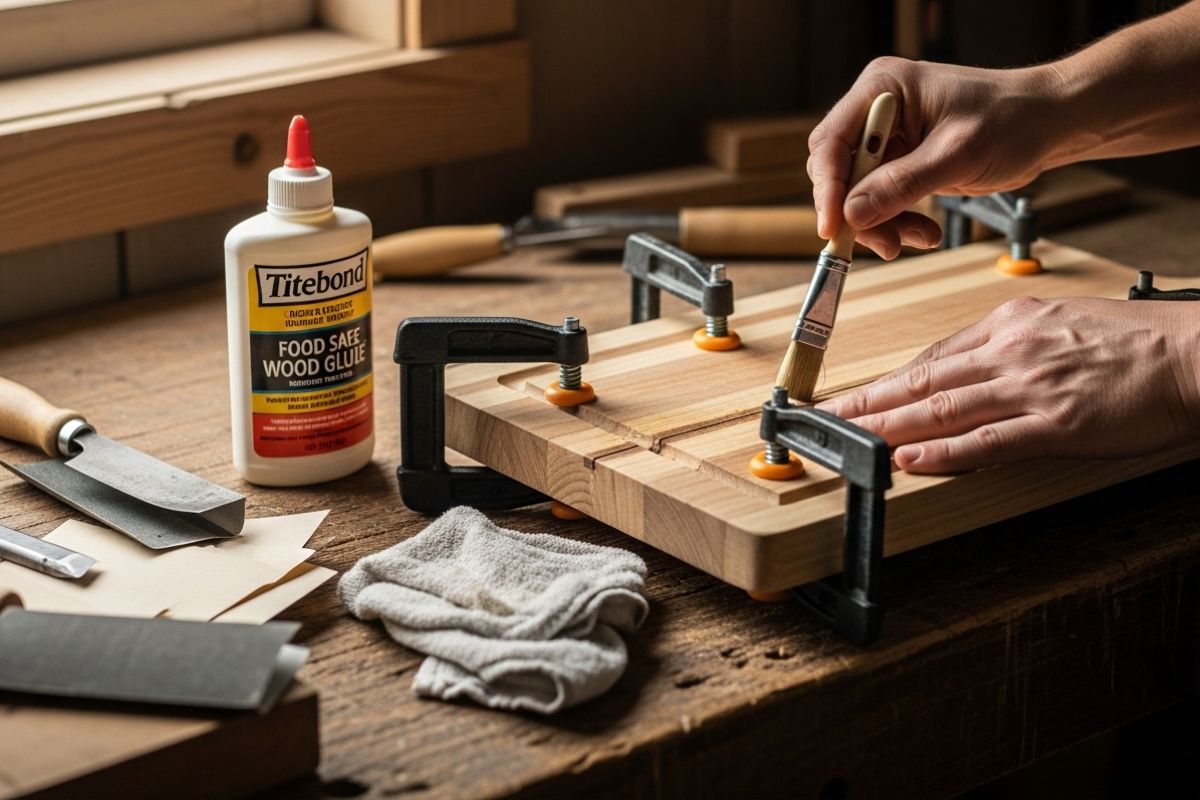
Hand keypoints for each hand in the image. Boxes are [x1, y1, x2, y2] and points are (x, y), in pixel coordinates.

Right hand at [807, 58, 1065, 258]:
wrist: (1049, 125)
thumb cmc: (1013, 119)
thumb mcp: (958, 153)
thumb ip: (902, 183)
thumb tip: (852, 213)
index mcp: (883, 89)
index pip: (832, 142)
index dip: (828, 186)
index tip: (834, 225)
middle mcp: (878, 112)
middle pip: (838, 171)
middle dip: (857, 211)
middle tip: (883, 242)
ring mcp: (888, 139)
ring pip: (857, 195)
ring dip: (881, 224)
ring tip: (918, 239)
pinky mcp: (901, 164)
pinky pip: (880, 203)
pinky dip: (897, 223)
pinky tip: (925, 233)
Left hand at [816, 297, 1199, 472]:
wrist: (1197, 353)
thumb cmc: (1137, 341)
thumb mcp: (1061, 322)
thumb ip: (1010, 344)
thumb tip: (967, 366)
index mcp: (1011, 323)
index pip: (932, 358)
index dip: (886, 382)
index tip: (854, 398)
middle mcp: (1011, 350)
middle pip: (923, 381)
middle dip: (868, 403)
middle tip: (824, 419)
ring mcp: (1031, 386)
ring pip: (942, 408)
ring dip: (887, 426)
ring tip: (847, 439)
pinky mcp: (1057, 423)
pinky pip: (989, 440)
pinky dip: (944, 450)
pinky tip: (909, 459)